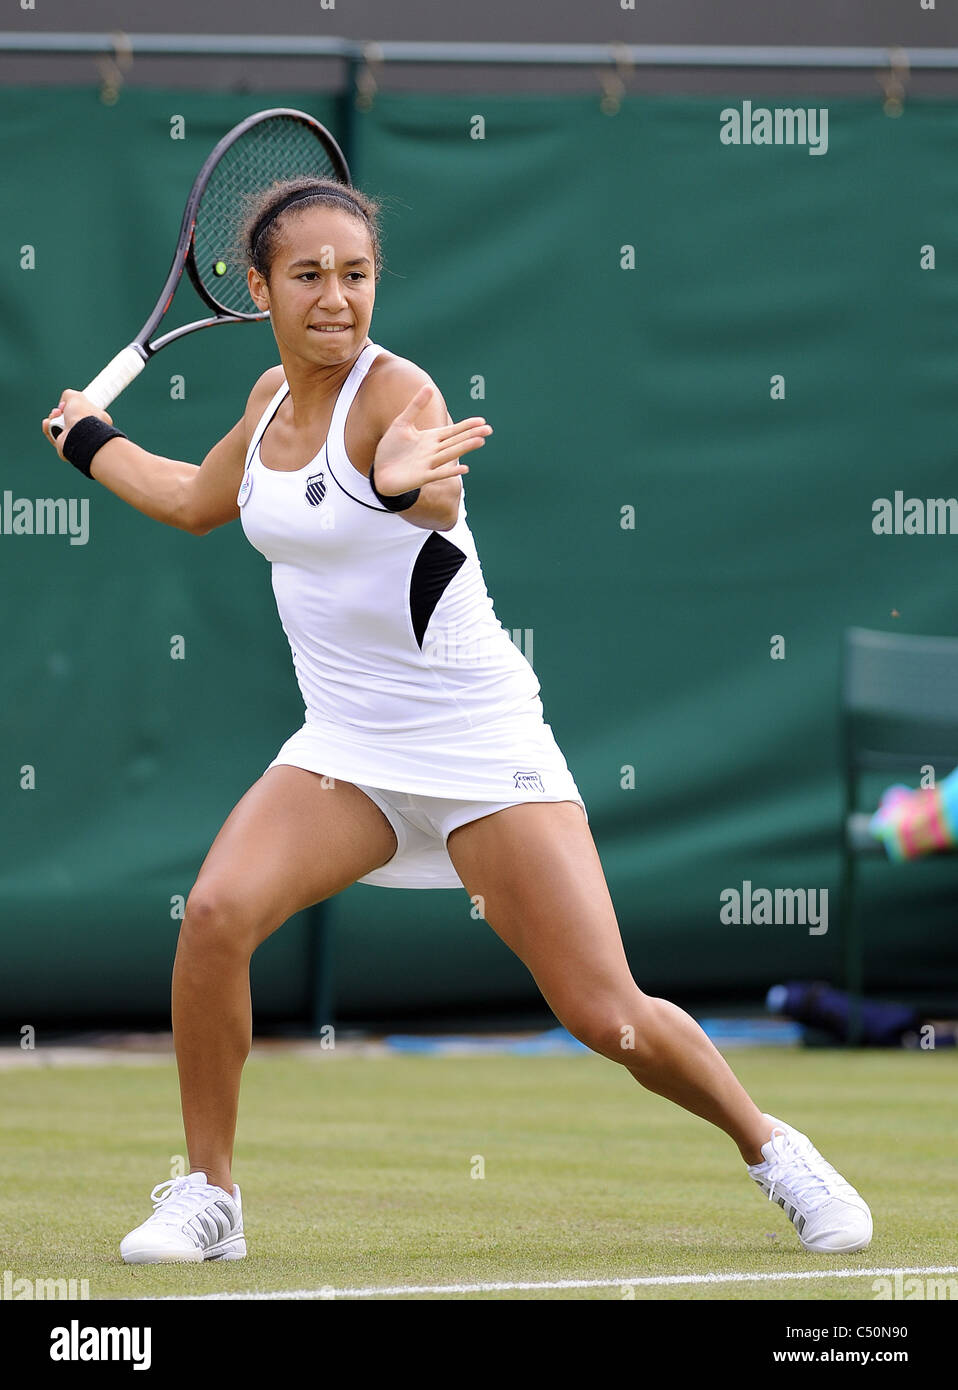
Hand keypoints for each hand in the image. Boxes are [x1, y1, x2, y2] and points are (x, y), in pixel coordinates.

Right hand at [41, 390, 113, 457]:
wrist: (79, 435)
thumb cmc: (83, 416)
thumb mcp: (77, 397)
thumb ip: (70, 395)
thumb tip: (63, 402)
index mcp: (97, 421)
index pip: (83, 412)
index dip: (71, 407)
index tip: (65, 404)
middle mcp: (88, 432)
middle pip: (67, 419)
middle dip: (58, 412)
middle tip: (58, 410)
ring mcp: (76, 439)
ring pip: (58, 426)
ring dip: (53, 418)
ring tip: (55, 415)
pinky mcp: (65, 446)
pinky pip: (53, 436)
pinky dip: (48, 428)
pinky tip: (48, 423)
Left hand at [372, 384, 491, 496]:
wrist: (379, 471)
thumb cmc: (391, 449)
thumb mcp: (402, 423)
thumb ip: (416, 406)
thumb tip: (429, 386)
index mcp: (430, 439)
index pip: (452, 431)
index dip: (466, 426)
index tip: (481, 421)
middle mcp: (433, 451)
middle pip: (455, 441)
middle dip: (471, 435)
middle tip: (489, 430)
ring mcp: (428, 465)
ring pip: (449, 454)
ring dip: (464, 448)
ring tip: (480, 441)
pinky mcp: (421, 477)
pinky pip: (438, 474)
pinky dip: (450, 471)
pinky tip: (465, 468)